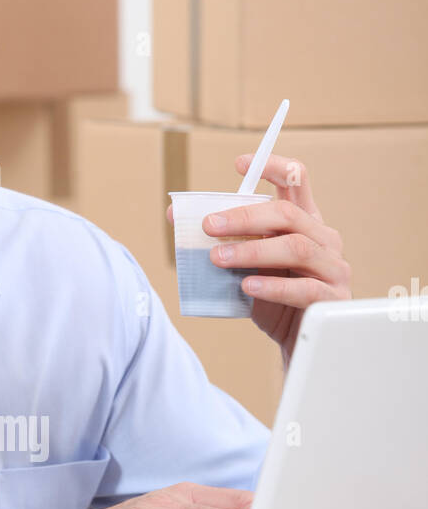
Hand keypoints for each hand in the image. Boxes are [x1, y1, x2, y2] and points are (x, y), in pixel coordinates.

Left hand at [166, 155, 350, 366]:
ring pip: (296, 248)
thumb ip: (221, 241)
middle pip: (287, 215)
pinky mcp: (332, 298)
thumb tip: (175, 216)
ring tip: (218, 259)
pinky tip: (247, 287)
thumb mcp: (243, 267)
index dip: (272, 167)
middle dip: (245, 217)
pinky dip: (272, 286)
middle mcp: (323, 239)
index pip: (297, 181)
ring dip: (252, 251)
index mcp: (304, 222)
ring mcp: (333, 267)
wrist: (296, 345)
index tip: (239, 163)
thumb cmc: (270, 301)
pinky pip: (304, 288)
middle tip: (208, 226)